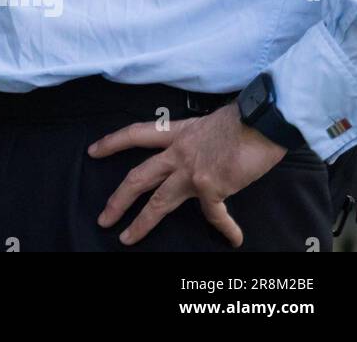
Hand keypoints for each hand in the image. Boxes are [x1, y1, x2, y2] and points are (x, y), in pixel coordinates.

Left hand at [88, 101, 291, 246]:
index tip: (93, 151)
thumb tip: (203, 147)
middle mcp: (178, 152)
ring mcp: (191, 170)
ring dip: (141, 223)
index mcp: (177, 132)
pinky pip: (214, 215)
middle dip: (117, 200)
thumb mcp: (210, 122)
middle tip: (103, 218)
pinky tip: (233, 238)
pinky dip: (225, 228)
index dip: (112, 143)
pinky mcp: (211, 186)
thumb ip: (198, 138)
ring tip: (127, 238)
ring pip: (158, 202)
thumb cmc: (244, 118)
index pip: (135, 134)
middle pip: (138, 177)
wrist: (263, 119)